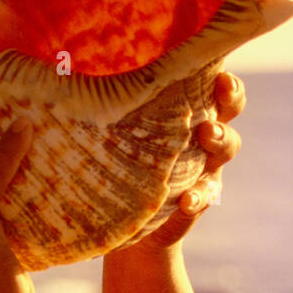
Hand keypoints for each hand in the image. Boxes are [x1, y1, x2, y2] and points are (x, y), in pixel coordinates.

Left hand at [120, 71, 245, 253]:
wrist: (120, 222)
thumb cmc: (113, 159)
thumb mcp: (111, 130)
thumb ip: (107, 106)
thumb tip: (63, 70)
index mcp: (185, 107)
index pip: (210, 83)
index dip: (222, 78)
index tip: (219, 75)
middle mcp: (201, 133)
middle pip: (229, 111)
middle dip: (228, 103)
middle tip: (209, 116)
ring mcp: (203, 168)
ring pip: (224, 150)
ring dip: (219, 142)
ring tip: (206, 137)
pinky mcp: (194, 203)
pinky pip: (202, 198)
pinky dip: (197, 199)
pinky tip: (186, 202)